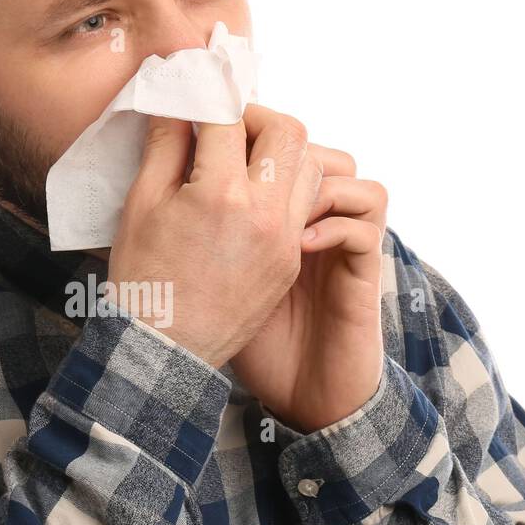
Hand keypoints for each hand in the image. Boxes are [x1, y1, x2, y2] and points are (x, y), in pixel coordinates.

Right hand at [107, 111, 323, 368]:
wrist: (165, 352)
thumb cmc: (143, 279)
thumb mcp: (141, 205)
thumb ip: (164, 144)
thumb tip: (175, 98)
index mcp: (220, 196)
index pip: (227, 117)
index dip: (208, 92)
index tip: (195, 84)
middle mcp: (264, 214)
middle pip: (288, 131)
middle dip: (256, 116)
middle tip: (225, 125)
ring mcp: (285, 239)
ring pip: (308, 166)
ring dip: (279, 151)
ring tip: (241, 161)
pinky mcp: (291, 259)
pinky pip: (304, 204)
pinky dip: (284, 186)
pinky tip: (251, 195)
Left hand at [227, 108, 385, 432]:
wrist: (295, 395)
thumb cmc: (245, 335)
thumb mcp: (215, 271)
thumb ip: (208, 224)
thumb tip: (159, 175)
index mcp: (278, 218)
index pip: (276, 149)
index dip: (250, 130)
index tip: (212, 134)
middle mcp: (315, 224)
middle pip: (316, 149)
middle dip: (280, 137)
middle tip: (243, 151)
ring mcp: (342, 247)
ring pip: (352, 176)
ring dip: (313, 174)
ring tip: (271, 196)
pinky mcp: (362, 275)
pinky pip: (365, 224)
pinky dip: (335, 222)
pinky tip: (303, 239)